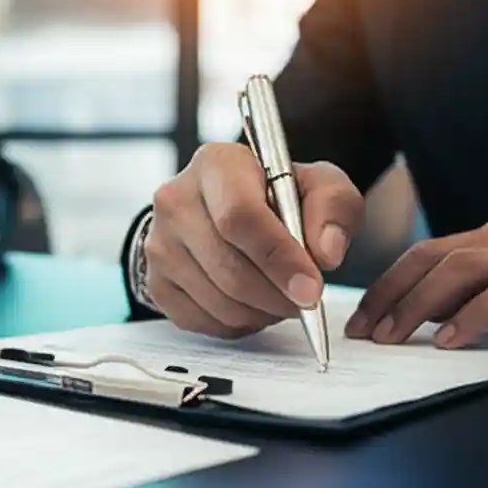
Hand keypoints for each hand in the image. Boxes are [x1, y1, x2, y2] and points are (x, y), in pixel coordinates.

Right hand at [145, 142, 363, 337]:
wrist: (225, 210)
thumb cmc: (275, 195)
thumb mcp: (318, 185)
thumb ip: (333, 207)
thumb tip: (325, 253)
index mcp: (215, 164)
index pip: (239, 217)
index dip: (279, 258)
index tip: (311, 288)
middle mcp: (176, 199)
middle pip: (229, 266)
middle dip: (277, 295)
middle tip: (305, 300)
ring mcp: (159, 244)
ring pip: (217, 300)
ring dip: (261, 312)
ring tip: (279, 297)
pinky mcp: (155, 282)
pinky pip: (201, 320)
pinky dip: (237, 323)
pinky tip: (252, 303)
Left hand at [346, 213, 487, 347]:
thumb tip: (440, 320)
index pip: (430, 253)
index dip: (390, 284)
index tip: (363, 319)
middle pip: (433, 256)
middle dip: (389, 293)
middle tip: (362, 331)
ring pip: (462, 268)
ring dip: (419, 304)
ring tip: (393, 338)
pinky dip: (473, 316)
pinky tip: (450, 341)